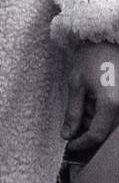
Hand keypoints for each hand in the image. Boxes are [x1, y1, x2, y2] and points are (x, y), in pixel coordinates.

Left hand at [63, 41, 118, 155]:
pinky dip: (102, 111)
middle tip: (73, 117)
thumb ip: (73, 112)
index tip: (69, 145)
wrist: (106, 37)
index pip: (96, 135)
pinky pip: (114, 112)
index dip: (81, 143)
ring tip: (85, 97)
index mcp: (111, 103)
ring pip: (110, 123)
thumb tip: (68, 134)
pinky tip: (94, 96)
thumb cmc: (90, 56)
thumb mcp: (76, 84)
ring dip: (95, 118)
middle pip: (105, 131)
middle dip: (87, 128)